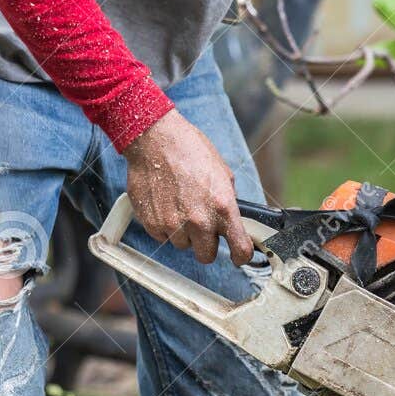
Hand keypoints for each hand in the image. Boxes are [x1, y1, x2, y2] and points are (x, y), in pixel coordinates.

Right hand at [124, 110, 250, 263]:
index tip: (238, 256)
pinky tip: (166, 204)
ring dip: (183, 233)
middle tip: (202, 228)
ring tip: (180, 207)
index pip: (240, 249)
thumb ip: (228, 202)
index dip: (241, 256)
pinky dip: (165, 226)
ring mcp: (174, 224)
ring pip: (183, 245)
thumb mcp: (222, 174)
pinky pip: (163, 237)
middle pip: (207, 256)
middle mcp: (199, 220)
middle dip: (206, 245)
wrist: (156, 139)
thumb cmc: (190, 151)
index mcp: (223, 207)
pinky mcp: (153, 223)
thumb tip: (232, 221)